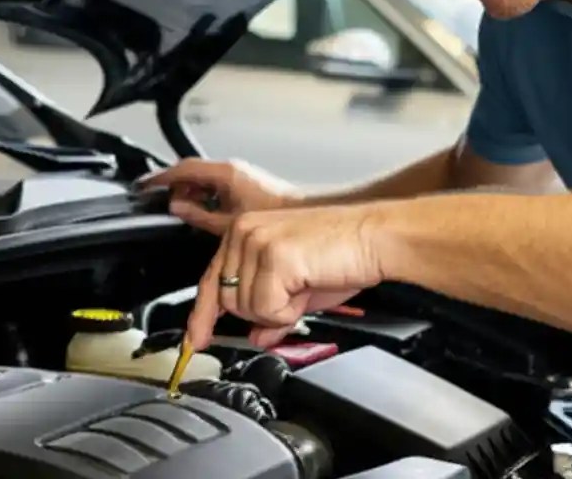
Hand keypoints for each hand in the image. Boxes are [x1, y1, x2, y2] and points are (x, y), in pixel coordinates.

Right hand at [136, 158, 301, 234]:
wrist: (300, 214)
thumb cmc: (272, 215)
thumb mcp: (227, 222)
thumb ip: (199, 215)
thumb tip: (178, 207)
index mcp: (225, 173)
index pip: (183, 168)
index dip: (161, 177)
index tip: (145, 185)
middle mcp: (231, 169)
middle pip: (191, 171)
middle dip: (174, 185)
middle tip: (161, 200)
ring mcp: (238, 173)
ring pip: (203, 176)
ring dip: (190, 190)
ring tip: (183, 208)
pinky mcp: (244, 181)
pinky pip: (215, 182)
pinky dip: (204, 193)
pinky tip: (204, 209)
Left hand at [186, 204, 387, 349]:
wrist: (376, 238)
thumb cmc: (345, 253)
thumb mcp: (300, 288)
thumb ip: (271, 309)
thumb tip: (257, 335)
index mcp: (245, 230)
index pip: (212, 280)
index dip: (203, 317)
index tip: (195, 340)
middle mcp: (244, 230)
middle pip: (228, 301)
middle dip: (261, 312)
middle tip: (295, 296)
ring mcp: (256, 242)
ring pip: (244, 308)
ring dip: (277, 311)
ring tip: (305, 286)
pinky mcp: (273, 256)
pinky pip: (265, 309)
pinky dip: (287, 312)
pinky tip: (306, 288)